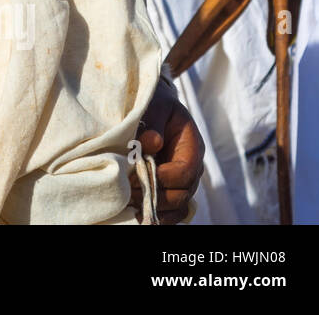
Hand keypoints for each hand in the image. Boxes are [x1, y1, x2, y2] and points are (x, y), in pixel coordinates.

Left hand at [130, 79, 203, 222]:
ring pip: (177, 207)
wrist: (153, 104)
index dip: (162, 178)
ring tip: (130, 206)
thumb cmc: (154, 102)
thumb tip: (151, 143)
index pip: (184, 172)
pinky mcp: (169, 187)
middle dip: (155, 197)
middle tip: (127, 193)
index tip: (135, 176)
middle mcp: (191, 167)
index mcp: (191, 146)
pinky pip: (170, 210)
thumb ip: (152, 122)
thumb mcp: (154, 104)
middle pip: (182, 194)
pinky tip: (137, 215)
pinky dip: (156, 215)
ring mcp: (182, 180)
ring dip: (154, 210)